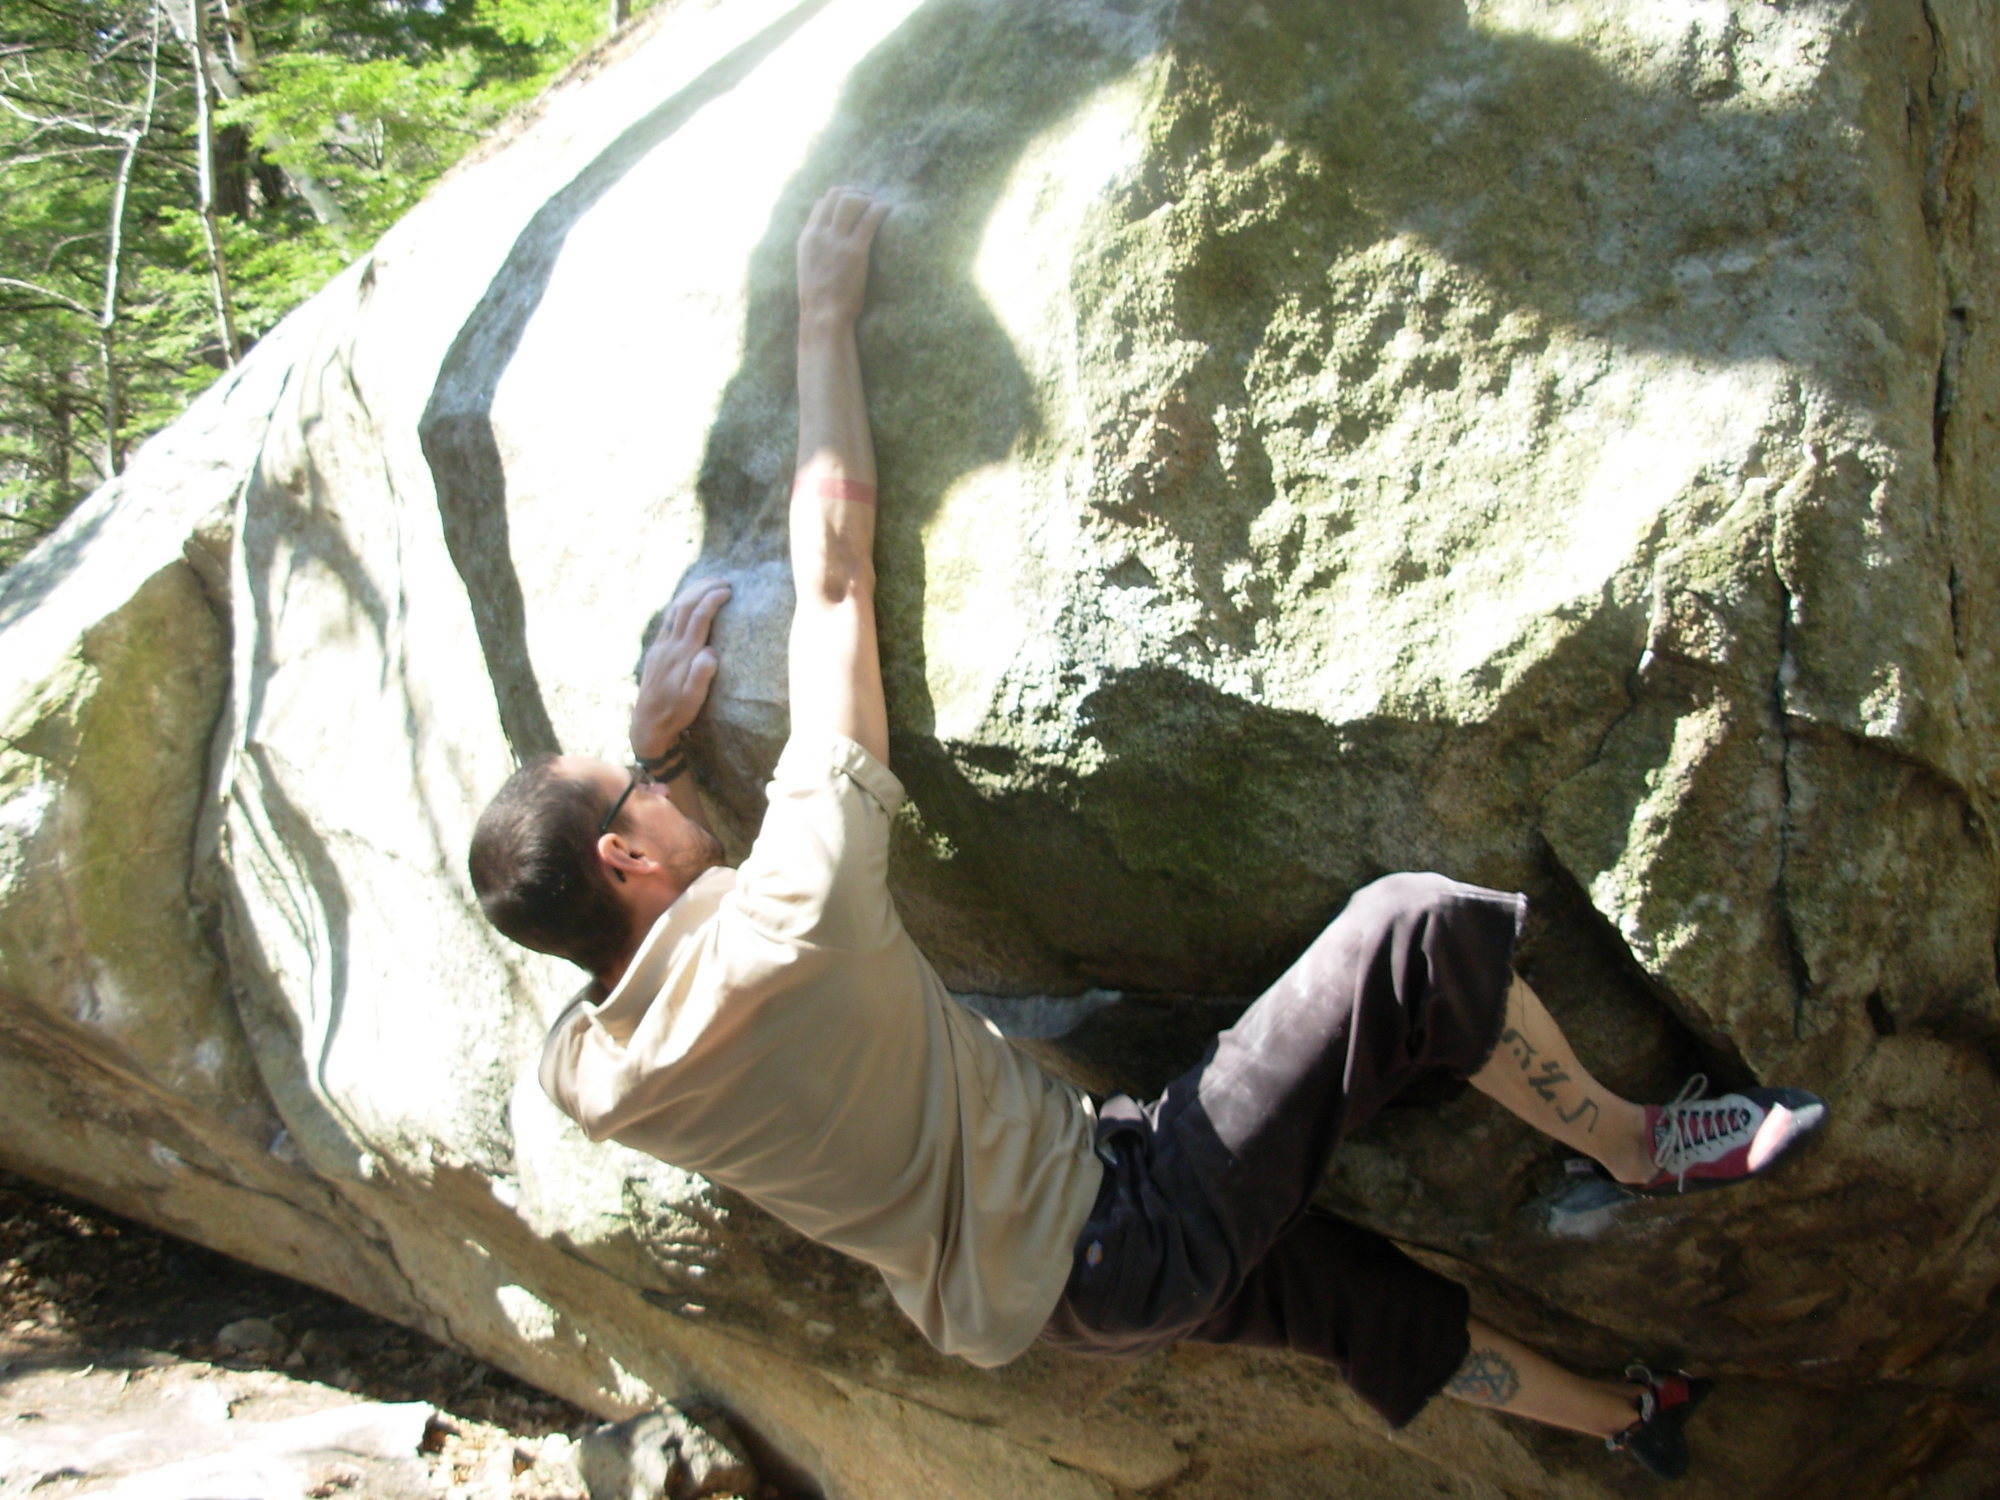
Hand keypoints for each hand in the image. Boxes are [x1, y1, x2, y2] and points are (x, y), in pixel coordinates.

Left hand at [630, 576, 730, 758]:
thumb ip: (701, 675)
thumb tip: (711, 651)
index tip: (728, 591)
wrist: (647, 723)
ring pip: (674, 610)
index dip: (712, 600)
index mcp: (681, 655)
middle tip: (723, 581)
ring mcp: (660, 646)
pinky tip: (687, 601)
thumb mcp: (692, 700)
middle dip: (703, 589)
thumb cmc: (675, 713)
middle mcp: (669, 646)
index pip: (698, 618)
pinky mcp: (656, 651)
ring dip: (691, 592)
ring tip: (707, 582)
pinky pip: (668, 619)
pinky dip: (680, 603)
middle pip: (684, 607)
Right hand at [797, 187, 888, 329]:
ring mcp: (836, 241)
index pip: (822, 204)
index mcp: (807, 239)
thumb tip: (832, 243)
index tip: (856, 203)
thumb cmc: (821, 300)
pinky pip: (869, 218)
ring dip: (867, 198)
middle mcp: (819, 235)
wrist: (823, 317)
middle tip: (870, 200)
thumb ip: (818, 251)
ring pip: (851, 201)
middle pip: (836, 196)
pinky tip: (889, 209)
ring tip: (879, 205)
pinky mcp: (854, 251)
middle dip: (855, 192)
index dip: (840, 198)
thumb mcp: (810, 269)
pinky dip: (880, 209)